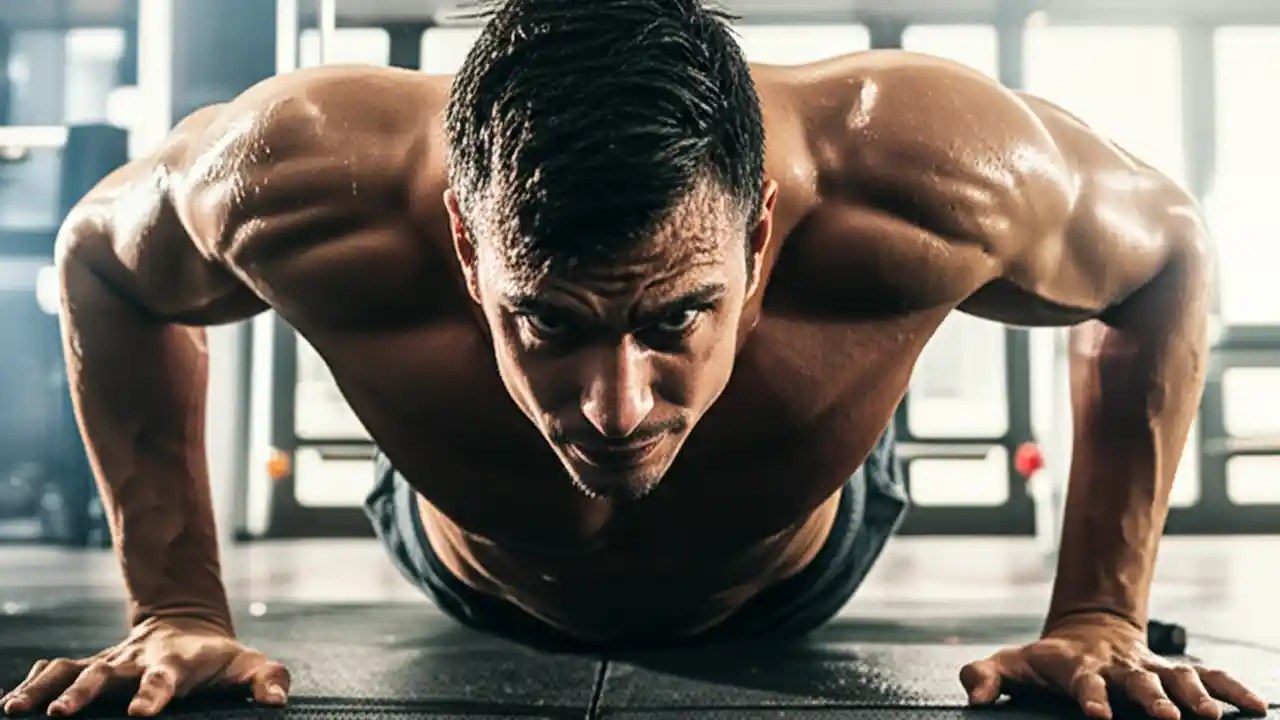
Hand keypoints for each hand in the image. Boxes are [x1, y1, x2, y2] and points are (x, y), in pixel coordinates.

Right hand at [0, 616, 289, 716]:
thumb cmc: (220, 657)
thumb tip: (278, 700)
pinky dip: (34, 682)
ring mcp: (110, 662)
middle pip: (105, 673)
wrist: (187, 621)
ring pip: (72, 669)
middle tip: (60, 714)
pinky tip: (13, 702)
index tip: (143, 713)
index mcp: (175, 663)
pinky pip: (57, 669)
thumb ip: (268, 679)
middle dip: (83, 692)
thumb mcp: (250, 663)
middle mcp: (136, 661)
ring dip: (45, 688)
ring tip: (15, 708)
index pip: (164, 679)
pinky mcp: (92, 665)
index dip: (154, 694)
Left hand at [960, 612, 1268, 718]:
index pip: (1085, 684)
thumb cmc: (1044, 659)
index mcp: (1078, 667)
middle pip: (1139, 683)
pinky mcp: (1173, 671)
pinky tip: (1256, 706)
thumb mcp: (1009, 664)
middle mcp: (1119, 668)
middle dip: (1155, 700)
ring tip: (1214, 717)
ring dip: (1196, 696)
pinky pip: (1208, 677)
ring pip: (1178, 678)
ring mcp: (1149, 668)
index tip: (1099, 716)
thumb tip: (975, 697)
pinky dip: (1232, 688)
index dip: (1091, 698)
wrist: (1084, 630)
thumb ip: (986, 677)